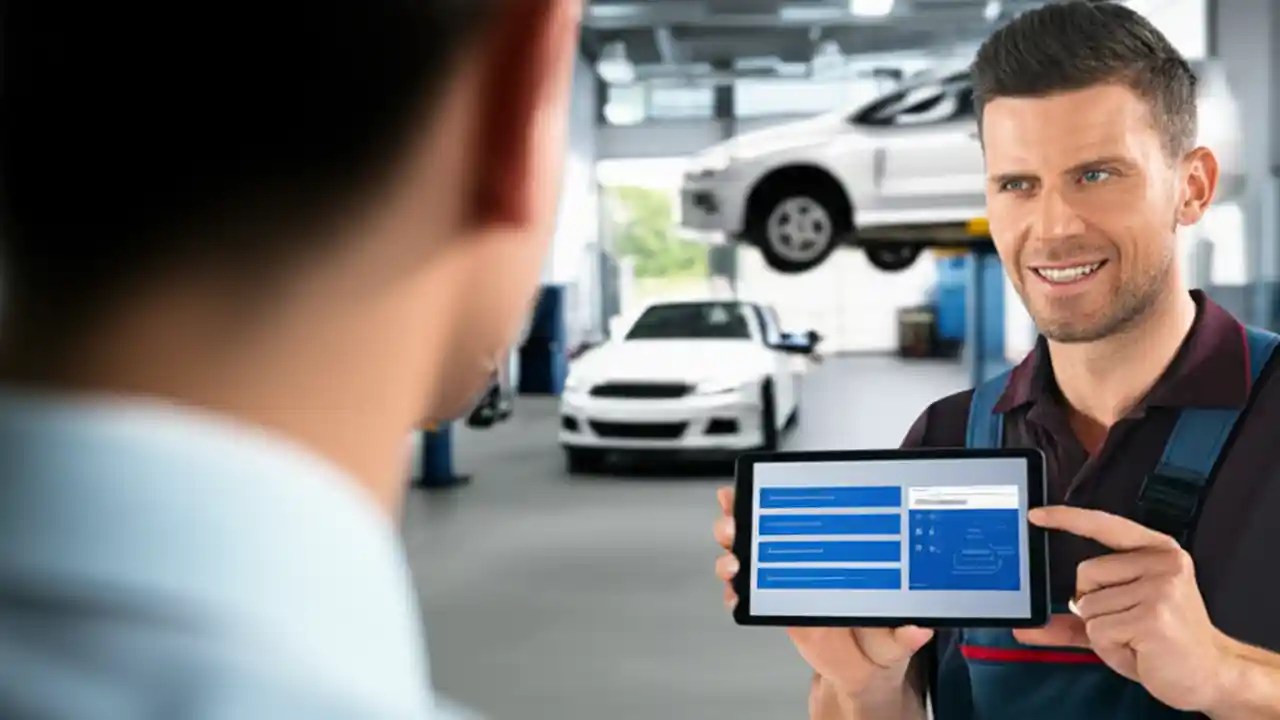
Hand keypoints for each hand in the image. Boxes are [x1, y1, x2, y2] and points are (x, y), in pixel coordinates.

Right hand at [713, 487, 933, 701]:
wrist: (861, 675)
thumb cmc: (881, 644)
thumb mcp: (896, 639)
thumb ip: (903, 635)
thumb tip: (917, 629)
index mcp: (839, 557)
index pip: (807, 518)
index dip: (781, 500)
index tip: (766, 491)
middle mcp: (810, 564)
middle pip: (766, 530)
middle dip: (741, 518)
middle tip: (735, 524)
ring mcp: (789, 583)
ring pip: (750, 558)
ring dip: (732, 554)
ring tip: (733, 564)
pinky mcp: (776, 606)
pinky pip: (747, 594)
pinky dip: (734, 592)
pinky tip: (736, 594)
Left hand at [1014, 506, 1232, 712]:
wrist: (1208, 675)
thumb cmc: (1162, 643)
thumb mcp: (1118, 620)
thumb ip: (1073, 619)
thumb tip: (1026, 626)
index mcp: (1157, 551)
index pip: (1104, 525)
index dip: (1066, 518)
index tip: (1035, 515)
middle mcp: (1163, 563)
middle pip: (1085, 573)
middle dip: (1093, 605)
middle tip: (1130, 623)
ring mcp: (1161, 589)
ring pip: (1088, 606)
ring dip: (1103, 632)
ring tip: (1137, 638)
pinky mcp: (1153, 617)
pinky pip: (1098, 630)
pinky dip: (1110, 648)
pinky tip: (1140, 650)